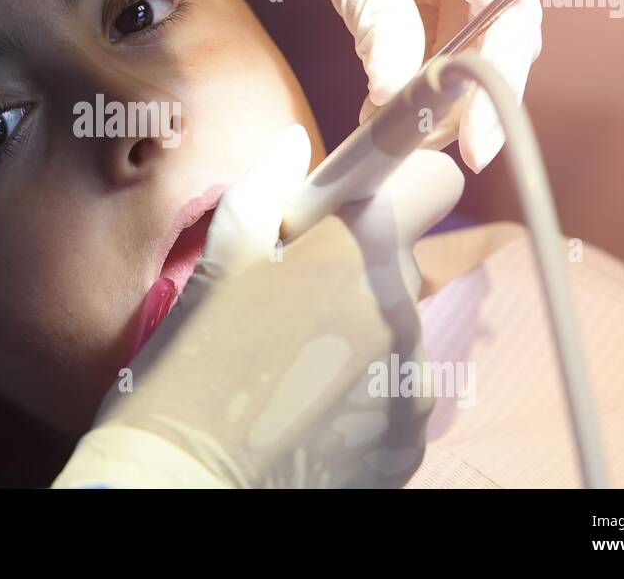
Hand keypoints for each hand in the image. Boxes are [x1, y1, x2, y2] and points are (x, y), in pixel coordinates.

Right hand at [53, 125, 463, 487]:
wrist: (190, 480)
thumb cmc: (193, 363)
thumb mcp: (218, 262)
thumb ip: (264, 188)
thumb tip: (293, 143)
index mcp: (355, 251)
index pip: (434, 184)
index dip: (400, 187)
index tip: (364, 207)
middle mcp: (401, 310)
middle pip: (405, 263)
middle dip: (360, 269)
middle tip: (293, 299)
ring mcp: (412, 380)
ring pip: (399, 330)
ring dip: (359, 335)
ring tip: (289, 366)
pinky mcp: (410, 439)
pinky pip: (395, 392)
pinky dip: (361, 395)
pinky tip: (304, 408)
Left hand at [104, 0, 542, 171]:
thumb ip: (386, 33)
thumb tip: (402, 104)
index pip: (510, 17)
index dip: (494, 88)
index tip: (473, 147)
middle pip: (497, 27)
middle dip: (464, 92)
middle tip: (426, 150)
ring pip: (462, 28)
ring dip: (433, 82)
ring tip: (397, 135)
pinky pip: (429, 15)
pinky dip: (410, 58)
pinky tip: (385, 99)